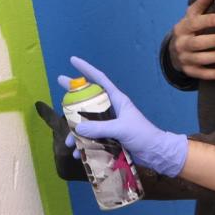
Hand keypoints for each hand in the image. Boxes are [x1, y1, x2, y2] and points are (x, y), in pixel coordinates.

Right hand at [56, 56, 188, 176]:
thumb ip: (100, 128)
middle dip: (73, 99)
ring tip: (69, 143)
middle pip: (88, 101)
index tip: (73, 60)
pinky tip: (79, 154)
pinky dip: (84, 146)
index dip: (86, 69)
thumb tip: (78, 129)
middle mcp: (111, 109)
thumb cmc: (143, 135)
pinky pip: (92, 138)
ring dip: (77, 134)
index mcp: (117, 100)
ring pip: (87, 123)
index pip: (100, 80)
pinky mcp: (109, 137)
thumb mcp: (122, 129)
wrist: (156, 153)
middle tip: (58, 90)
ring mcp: (109, 124)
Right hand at [170, 0, 214, 80]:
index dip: (208, 21)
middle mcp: (182, 43)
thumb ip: (202, 3)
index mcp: (183, 27)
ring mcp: (185, 58)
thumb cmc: (190, 29)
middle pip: (197, 43)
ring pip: (200, 59)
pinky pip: (202, 74)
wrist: (174, 51)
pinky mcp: (190, 71)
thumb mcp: (192, 15)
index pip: (194, 23)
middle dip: (214, 41)